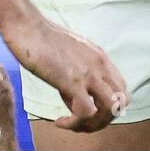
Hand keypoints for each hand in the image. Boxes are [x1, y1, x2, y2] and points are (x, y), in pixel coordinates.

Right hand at [4, 18, 127, 132]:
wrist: (27, 26)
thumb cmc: (41, 37)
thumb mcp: (71, 52)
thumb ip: (80, 70)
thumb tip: (75, 92)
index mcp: (100, 58)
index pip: (121, 89)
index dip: (109, 105)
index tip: (89, 109)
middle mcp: (100, 66)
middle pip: (120, 102)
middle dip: (104, 119)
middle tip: (82, 121)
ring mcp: (88, 74)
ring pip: (110, 110)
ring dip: (92, 124)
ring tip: (71, 124)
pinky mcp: (72, 81)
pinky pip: (87, 112)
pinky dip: (75, 123)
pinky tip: (59, 120)